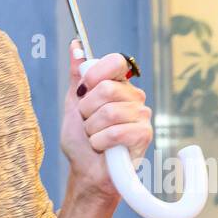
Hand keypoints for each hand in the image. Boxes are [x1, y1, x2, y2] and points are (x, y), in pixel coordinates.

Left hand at [59, 40, 152, 200]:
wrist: (86, 171)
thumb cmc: (81, 140)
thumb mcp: (73, 103)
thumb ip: (76, 75)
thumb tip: (75, 46)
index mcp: (118, 85)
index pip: (115, 61)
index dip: (96, 73)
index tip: (84, 90)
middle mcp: (133, 96)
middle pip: (106, 89)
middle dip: (87, 110)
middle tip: (88, 123)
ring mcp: (141, 115)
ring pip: (109, 112)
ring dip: (92, 129)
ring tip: (96, 137)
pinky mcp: (144, 135)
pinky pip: (116, 131)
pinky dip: (101, 142)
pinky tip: (104, 148)